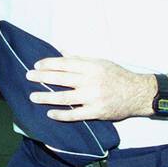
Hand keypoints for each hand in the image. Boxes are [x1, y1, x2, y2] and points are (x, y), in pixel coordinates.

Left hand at [26, 56, 153, 121]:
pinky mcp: (96, 112)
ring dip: (46, 97)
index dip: (48, 64)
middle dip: (42, 77)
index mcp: (91, 67)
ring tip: (33, 96)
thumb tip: (62, 51)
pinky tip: (50, 113)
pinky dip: (61, 115)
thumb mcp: (101, 62)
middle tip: (28, 77)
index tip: (36, 65)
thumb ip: (80, 59)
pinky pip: (75, 115)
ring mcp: (93, 98)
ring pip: (64, 97)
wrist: (139, 94)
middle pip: (61, 79)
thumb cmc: (118, 76)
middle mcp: (91, 81)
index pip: (65, 63)